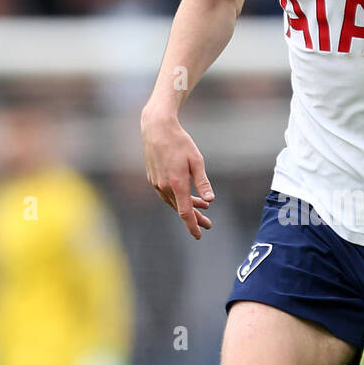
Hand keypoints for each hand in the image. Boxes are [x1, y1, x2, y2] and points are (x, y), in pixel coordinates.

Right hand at [141, 108, 213, 238]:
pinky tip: (187, 196)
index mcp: (177, 184)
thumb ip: (203, 182)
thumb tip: (210, 201)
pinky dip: (178, 198)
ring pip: (173, 202)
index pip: (185, 212)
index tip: (199, 235)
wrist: (156, 129)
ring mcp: (157, 183)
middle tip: (208, 225)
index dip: (193, 225)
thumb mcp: (196, 161)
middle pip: (180, 209)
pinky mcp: (153, 178)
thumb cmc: (179, 142)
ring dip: (187, 206)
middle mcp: (165, 186)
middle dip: (195, 218)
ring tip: (202, 209)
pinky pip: (166, 194)